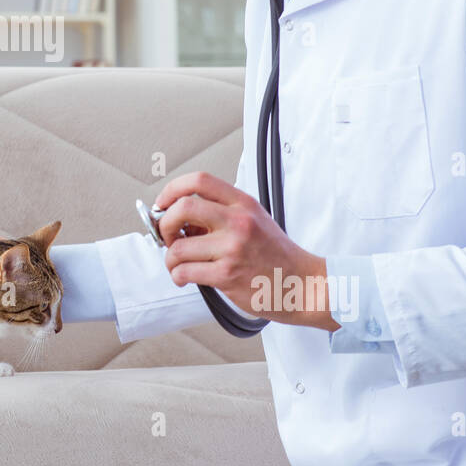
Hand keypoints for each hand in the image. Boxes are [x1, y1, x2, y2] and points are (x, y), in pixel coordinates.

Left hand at [153, 171, 337, 330]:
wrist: (303, 284)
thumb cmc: (276, 255)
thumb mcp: (255, 220)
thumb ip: (221, 213)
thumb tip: (179, 215)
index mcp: (243, 203)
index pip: (199, 181)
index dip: (172, 190)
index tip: (163, 203)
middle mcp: (238, 222)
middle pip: (182, 208)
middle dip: (165, 223)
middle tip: (168, 236)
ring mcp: (232, 249)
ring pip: (178, 247)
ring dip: (169, 258)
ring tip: (178, 263)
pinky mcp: (227, 275)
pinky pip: (185, 272)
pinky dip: (177, 276)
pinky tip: (185, 277)